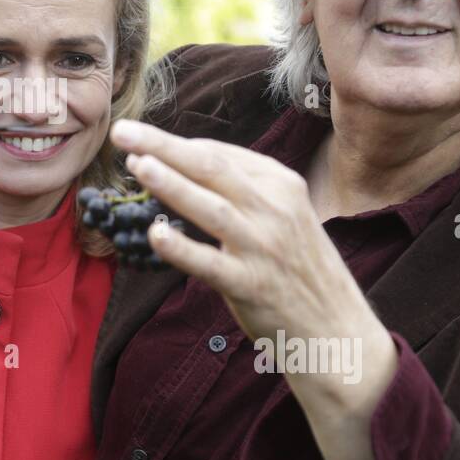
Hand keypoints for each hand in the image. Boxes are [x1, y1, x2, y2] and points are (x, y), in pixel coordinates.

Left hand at [109, 118, 392, 390]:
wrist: (337, 327)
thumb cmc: (301, 267)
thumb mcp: (287, 215)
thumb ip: (246, 190)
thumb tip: (187, 164)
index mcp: (283, 184)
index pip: (221, 155)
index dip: (177, 145)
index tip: (141, 139)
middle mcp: (274, 209)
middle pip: (211, 168)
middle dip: (163, 146)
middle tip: (122, 132)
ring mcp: (263, 247)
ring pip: (211, 207)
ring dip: (171, 184)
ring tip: (137, 166)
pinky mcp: (252, 285)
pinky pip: (210, 263)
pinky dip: (181, 248)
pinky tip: (154, 234)